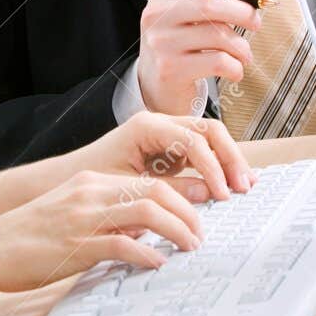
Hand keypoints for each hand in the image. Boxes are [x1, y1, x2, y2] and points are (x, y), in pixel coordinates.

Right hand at [0, 172, 202, 293]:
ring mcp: (84, 218)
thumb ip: (107, 216)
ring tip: (189, 247)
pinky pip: (123, 245)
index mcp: (91, 182)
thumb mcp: (71, 213)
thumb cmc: (29, 236)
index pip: (150, 180)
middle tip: (200, 235)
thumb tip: (143, 231)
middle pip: (156, 190)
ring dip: (178, 230)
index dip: (181, 198)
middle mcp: (91, 193)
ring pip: (147, 212)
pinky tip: (157, 264)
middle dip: (188, 212)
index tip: (194, 218)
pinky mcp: (77, 246)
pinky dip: (147, 255)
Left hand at [74, 111, 253, 201]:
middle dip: (230, 157)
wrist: (70, 177)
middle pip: (208, 130)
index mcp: (146, 125)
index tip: (223, 193)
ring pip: (210, 137)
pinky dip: (218, 165)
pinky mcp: (170, 147)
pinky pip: (202, 149)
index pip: (193, 140)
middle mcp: (159, 122)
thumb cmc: (93, 179)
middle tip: (244, 186)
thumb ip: (170, 189)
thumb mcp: (131, 188)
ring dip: (229, 159)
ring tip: (245, 184)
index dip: (213, 167)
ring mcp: (166, 133)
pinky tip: (230, 183)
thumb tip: (207, 194)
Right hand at [136, 0, 271, 115]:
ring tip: (244, 54)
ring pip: (217, 34)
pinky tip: (234, 70)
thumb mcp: (187, 16)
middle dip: (243, 12)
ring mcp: (162, 43)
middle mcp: (157, 16)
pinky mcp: (171, 70)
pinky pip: (218, 62)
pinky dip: (236, 67)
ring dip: (242, 46)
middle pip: (209, 3)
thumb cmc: (181, 46)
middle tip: (256, 23)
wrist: (154, 85)